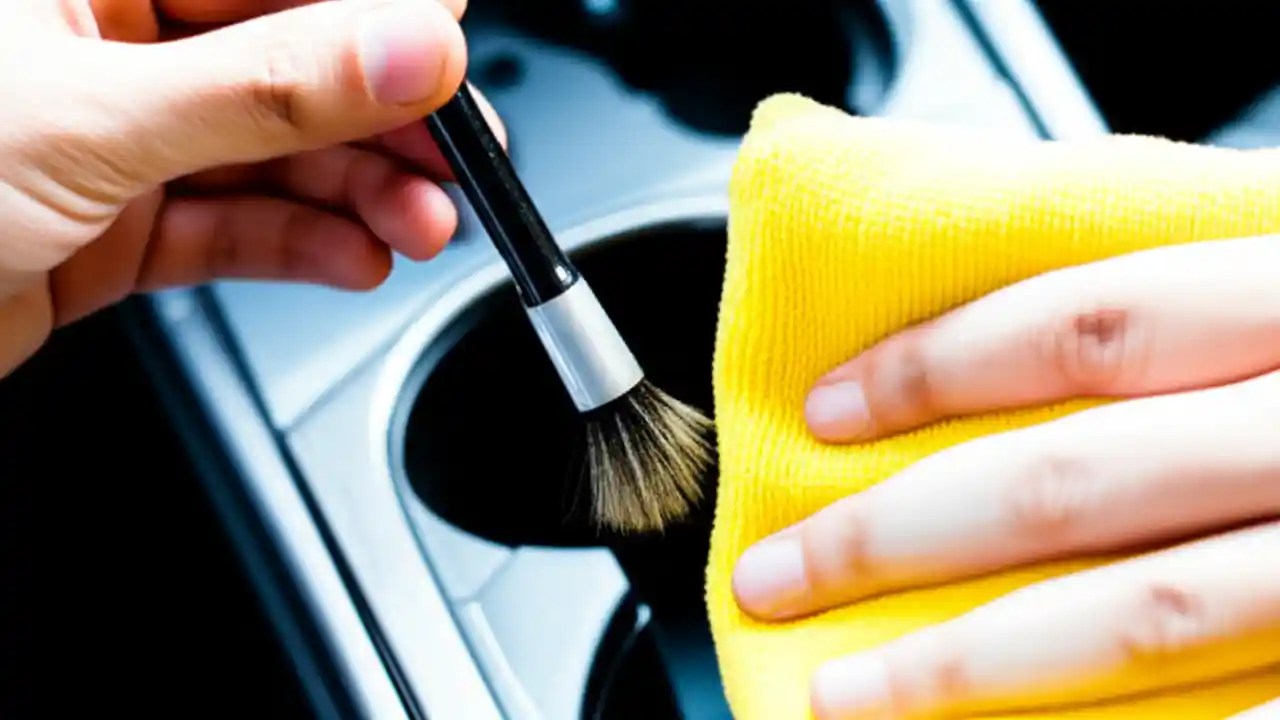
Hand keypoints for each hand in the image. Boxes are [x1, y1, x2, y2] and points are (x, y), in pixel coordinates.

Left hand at [0, 0, 503, 376]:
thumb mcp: (95, 124)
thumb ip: (271, 88)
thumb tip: (412, 44)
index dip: (371, 11)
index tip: (451, 49)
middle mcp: (100, 44)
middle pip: (284, 64)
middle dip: (379, 120)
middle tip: (455, 164)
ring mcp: (110, 136)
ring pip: (269, 153)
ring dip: (356, 196)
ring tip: (417, 228)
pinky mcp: (112, 223)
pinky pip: (230, 224)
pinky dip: (298, 246)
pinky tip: (352, 256)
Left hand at [732, 235, 1279, 717]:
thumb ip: (1196, 298)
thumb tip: (1033, 332)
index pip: (1088, 324)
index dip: (936, 369)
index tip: (823, 410)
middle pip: (1068, 484)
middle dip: (893, 535)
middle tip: (773, 573)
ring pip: (1137, 617)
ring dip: (964, 663)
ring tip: (842, 694)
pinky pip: (1232, 711)